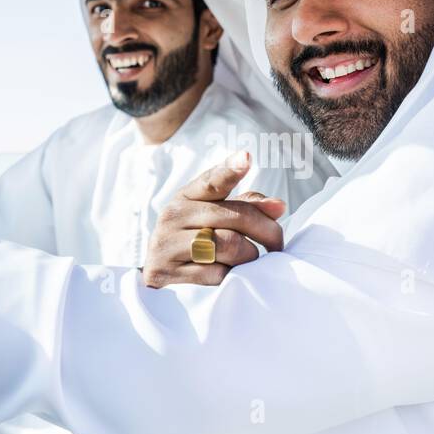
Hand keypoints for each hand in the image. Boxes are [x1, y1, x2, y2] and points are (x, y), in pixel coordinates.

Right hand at [143, 151, 285, 287]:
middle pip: (235, 216)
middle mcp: (173, 215)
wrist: (154, 272)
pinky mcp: (167, 272)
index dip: (230, 170)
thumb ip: (246, 206)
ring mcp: (167, 244)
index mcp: (187, 195)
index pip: (212, 181)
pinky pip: (217, 274)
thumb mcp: (215, 216)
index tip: (246, 158)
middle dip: (266, 231)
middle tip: (277, 243)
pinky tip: (227, 274)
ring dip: (249, 255)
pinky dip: (230, 275)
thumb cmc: (195, 239)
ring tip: (248, 259)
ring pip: (230, 245)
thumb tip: (278, 206)